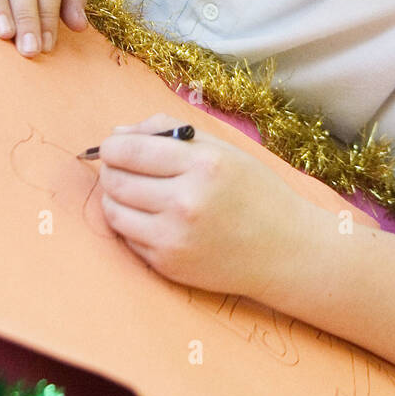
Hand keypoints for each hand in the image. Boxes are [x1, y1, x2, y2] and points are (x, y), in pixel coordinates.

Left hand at [96, 112, 315, 296]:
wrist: (284, 249)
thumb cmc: (253, 191)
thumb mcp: (222, 149)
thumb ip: (169, 131)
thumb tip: (117, 132)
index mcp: (202, 164)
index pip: (129, 150)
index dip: (111, 145)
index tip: (111, 145)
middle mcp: (186, 201)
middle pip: (115, 180)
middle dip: (109, 169)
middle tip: (118, 166)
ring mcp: (175, 237)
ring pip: (113, 211)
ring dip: (114, 197)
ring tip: (132, 191)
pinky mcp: (169, 264)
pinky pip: (127, 238)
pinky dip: (130, 224)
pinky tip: (150, 217)